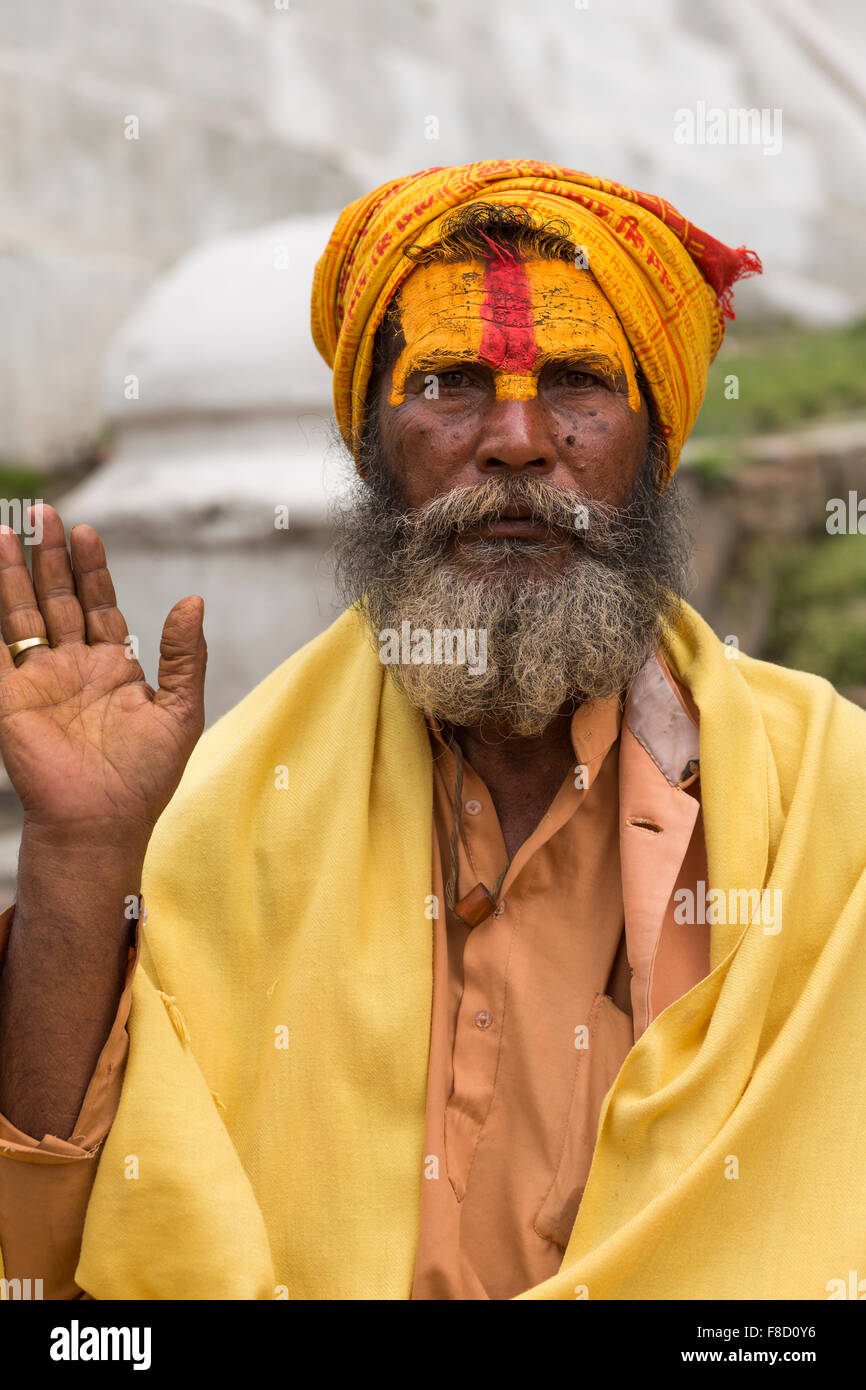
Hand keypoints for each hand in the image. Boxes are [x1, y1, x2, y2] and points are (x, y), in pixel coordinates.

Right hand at [0, 504, 206, 844]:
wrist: (104, 822)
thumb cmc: (147, 777)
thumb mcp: (181, 711)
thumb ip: (185, 655)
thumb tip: (194, 601)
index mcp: (113, 667)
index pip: (99, 605)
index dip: (92, 570)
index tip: (86, 532)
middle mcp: (73, 667)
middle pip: (59, 599)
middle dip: (52, 558)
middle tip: (47, 514)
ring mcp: (39, 681)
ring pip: (23, 615)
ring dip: (14, 576)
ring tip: (8, 532)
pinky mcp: (10, 699)